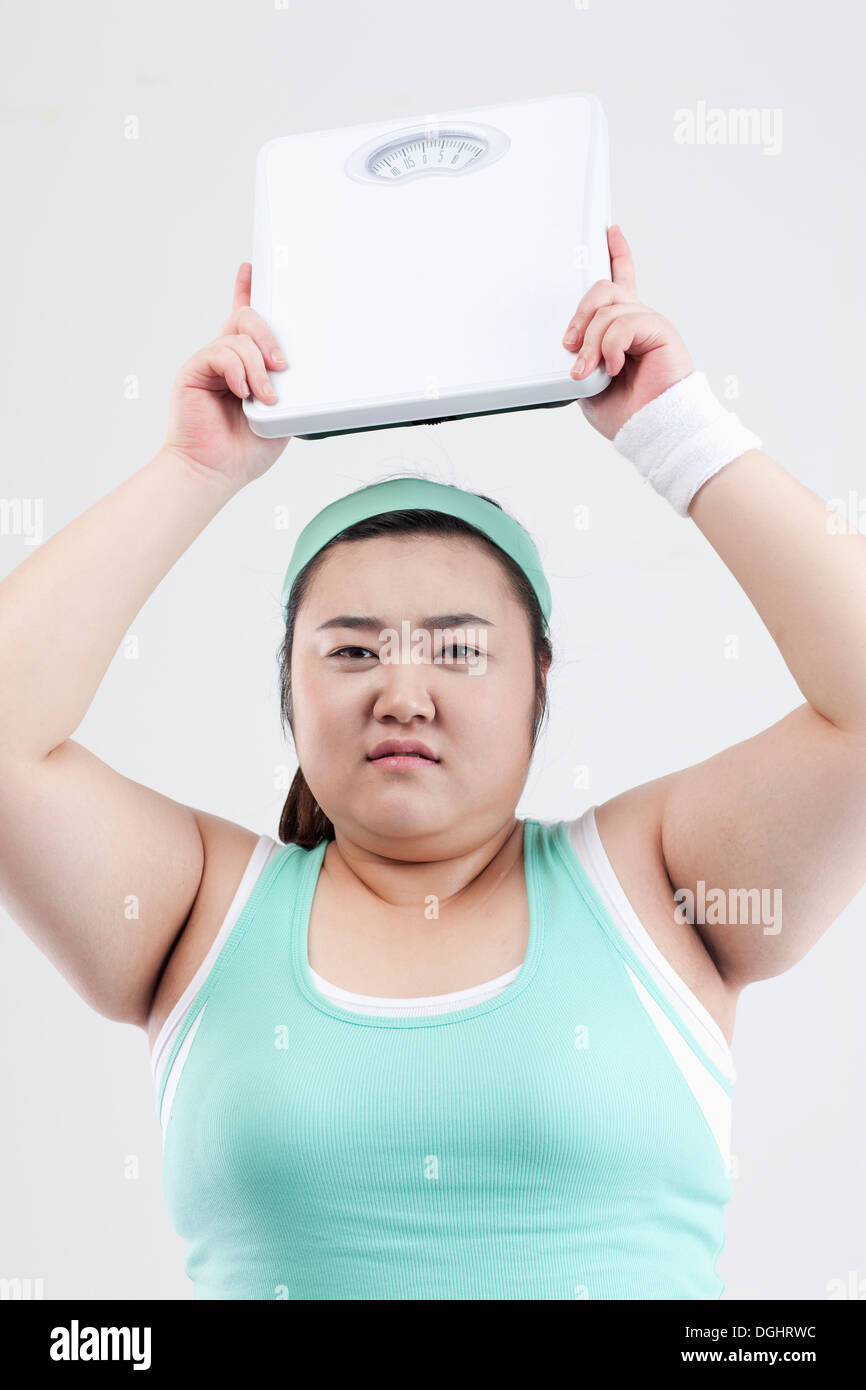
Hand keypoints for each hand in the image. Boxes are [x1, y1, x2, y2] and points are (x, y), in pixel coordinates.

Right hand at [163, 263, 290, 488]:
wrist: (216, 471)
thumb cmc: (244, 450)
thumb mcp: (281, 413)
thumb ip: (287, 385)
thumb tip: (295, 365)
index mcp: (244, 366)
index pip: (244, 320)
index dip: (247, 292)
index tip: (254, 268)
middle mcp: (225, 359)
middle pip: (247, 319)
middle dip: (269, 337)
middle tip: (281, 365)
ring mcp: (209, 363)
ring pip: (239, 337)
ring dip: (258, 367)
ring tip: (264, 397)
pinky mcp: (194, 370)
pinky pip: (222, 352)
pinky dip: (239, 371)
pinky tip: (243, 394)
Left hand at [562, 225, 694, 440]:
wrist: (651, 431)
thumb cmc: (625, 413)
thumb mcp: (587, 380)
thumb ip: (581, 353)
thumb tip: (572, 340)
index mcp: (621, 331)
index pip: (620, 282)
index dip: (616, 255)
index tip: (609, 232)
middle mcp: (637, 322)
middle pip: (603, 289)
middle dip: (579, 316)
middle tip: (570, 345)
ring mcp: (649, 324)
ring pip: (608, 308)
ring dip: (591, 342)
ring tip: (588, 370)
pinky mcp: (660, 329)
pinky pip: (623, 323)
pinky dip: (610, 347)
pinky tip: (613, 367)